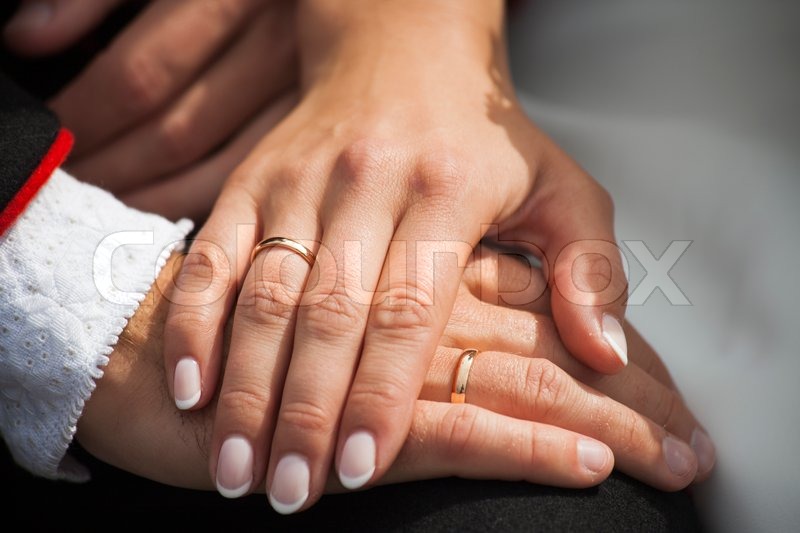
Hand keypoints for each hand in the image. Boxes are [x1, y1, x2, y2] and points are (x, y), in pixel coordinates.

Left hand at [3, 0, 296, 219]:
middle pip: (178, 134)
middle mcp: (273, 44)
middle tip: (76, 186)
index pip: (142, 75)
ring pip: (221, 169)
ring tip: (114, 205)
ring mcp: (305, 89)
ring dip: (157, 198)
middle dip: (114, 170)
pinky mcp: (321, 118)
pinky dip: (213, 198)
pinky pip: (263, 175)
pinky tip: (174, 204)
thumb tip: (28, 36)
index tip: (57, 136)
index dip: (88, 116)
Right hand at [163, 0, 628, 510]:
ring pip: (265, 291)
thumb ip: (592, 270)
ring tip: (233, 464)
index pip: (411, 306)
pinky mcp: (255, 181)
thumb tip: (607, 356)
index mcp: (448, 190)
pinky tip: (190, 384)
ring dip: (246, 383)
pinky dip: (197, 318)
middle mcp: (368, 184)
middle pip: (330, 310)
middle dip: (304, 408)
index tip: (364, 465)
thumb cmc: (485, 138)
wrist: (401, 48)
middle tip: (289, 490)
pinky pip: (215, 254)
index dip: (383, 390)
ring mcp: (301, 181)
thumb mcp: (564, 190)